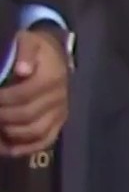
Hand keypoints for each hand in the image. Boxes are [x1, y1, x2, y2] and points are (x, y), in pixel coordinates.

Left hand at [0, 28, 68, 155]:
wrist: (57, 57)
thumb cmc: (37, 48)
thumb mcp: (28, 41)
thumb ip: (25, 52)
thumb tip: (22, 70)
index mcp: (51, 79)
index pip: (23, 95)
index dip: (2, 100)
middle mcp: (58, 99)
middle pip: (27, 116)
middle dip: (2, 117)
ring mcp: (60, 113)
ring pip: (35, 132)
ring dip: (11, 134)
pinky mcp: (60, 122)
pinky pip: (46, 140)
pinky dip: (27, 148)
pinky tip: (9, 150)